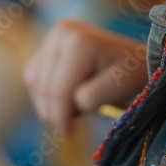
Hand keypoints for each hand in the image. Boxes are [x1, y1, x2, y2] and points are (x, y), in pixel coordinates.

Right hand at [24, 20, 148, 136]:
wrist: (132, 59)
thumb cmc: (129, 75)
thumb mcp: (118, 88)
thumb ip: (92, 97)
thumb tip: (72, 101)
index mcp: (78, 42)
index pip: (58, 91)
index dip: (60, 117)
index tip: (67, 134)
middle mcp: (61, 32)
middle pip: (43, 88)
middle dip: (56, 110)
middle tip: (75, 120)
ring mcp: (52, 36)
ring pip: (35, 84)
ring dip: (50, 102)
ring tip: (76, 104)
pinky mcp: (46, 44)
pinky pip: (33, 78)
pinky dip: (45, 94)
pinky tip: (67, 96)